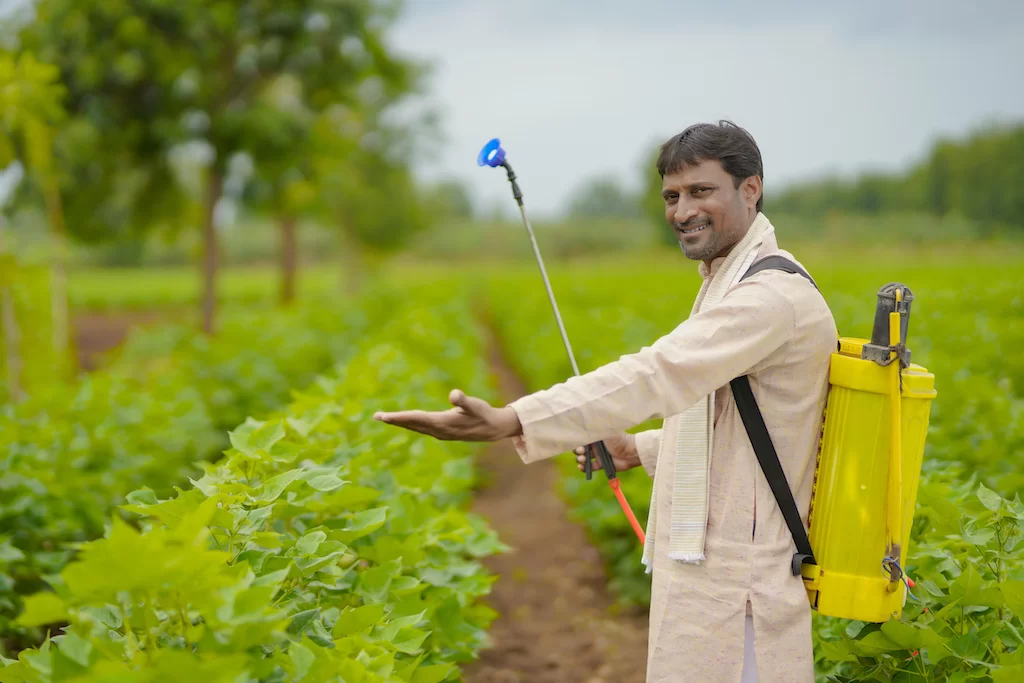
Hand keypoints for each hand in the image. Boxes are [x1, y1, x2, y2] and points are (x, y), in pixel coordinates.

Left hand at [373, 389, 521, 441]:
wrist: (494, 429)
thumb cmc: (484, 414)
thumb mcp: (475, 405)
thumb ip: (464, 400)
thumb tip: (454, 394)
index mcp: (443, 423)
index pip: (416, 419)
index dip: (399, 417)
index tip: (384, 417)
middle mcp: (439, 431)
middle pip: (412, 424)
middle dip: (395, 421)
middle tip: (377, 416)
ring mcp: (440, 433)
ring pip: (416, 427)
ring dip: (401, 423)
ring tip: (386, 418)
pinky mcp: (443, 432)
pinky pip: (421, 428)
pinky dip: (411, 424)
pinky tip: (406, 422)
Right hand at [574, 432, 640, 473]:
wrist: (630, 452)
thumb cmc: (619, 439)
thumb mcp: (606, 431)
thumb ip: (594, 429)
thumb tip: (582, 426)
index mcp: (597, 436)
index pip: (583, 438)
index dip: (577, 441)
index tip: (575, 442)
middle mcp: (596, 445)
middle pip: (582, 448)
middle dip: (578, 450)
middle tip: (581, 451)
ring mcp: (598, 455)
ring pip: (584, 458)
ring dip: (580, 459)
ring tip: (582, 459)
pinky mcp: (601, 464)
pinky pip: (590, 467)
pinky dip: (584, 468)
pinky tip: (581, 467)